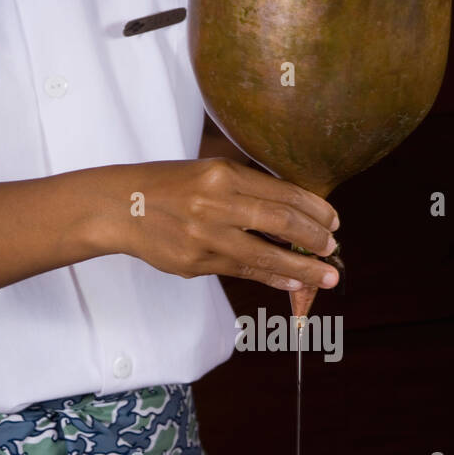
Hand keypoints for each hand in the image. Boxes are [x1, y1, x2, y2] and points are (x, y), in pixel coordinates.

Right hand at [103, 159, 339, 293]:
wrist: (119, 206)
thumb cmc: (167, 186)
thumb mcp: (207, 172)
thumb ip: (246, 189)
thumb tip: (293, 213)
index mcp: (223, 173)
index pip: (282, 192)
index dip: (314, 209)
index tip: (334, 220)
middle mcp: (216, 201)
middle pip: (281, 221)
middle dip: (315, 237)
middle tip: (334, 247)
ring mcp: (205, 234)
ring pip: (266, 254)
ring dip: (303, 267)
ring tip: (327, 275)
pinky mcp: (195, 261)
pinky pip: (243, 272)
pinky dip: (272, 278)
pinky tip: (292, 282)